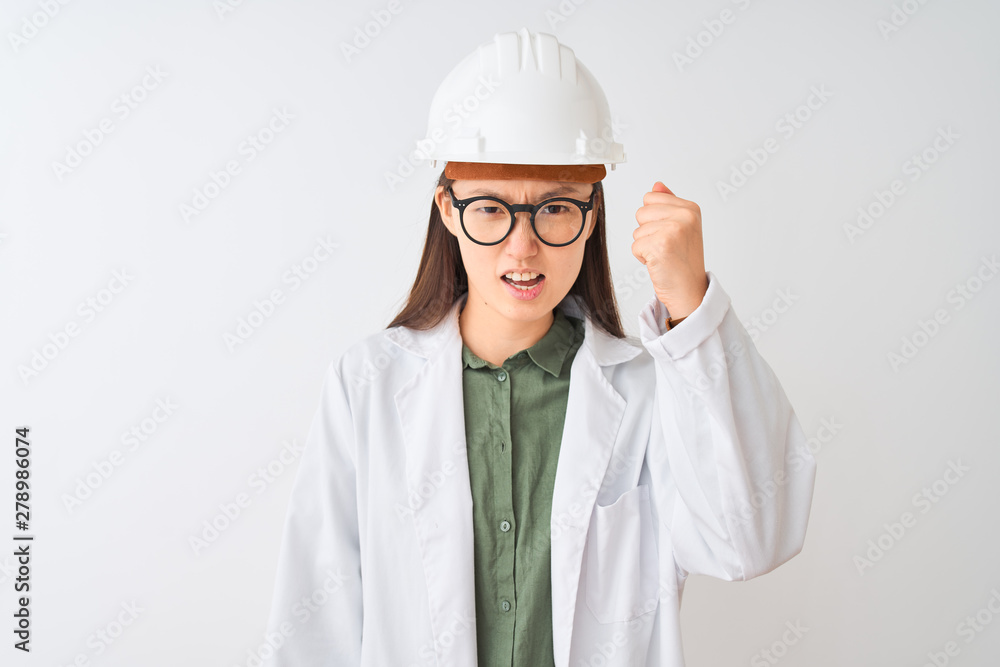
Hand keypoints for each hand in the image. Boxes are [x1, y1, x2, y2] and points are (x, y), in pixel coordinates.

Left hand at [632, 181, 707, 318]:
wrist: (689, 290)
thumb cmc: (684, 261)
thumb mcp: (682, 227)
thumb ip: (668, 204)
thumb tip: (656, 185)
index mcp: (691, 208)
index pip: (651, 198)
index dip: (654, 219)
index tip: (670, 234)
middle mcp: (685, 216)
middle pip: (641, 212)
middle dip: (647, 232)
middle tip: (665, 246)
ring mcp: (674, 230)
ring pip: (637, 230)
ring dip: (645, 245)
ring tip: (663, 255)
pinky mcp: (660, 246)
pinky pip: (635, 245)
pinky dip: (642, 258)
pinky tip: (658, 263)